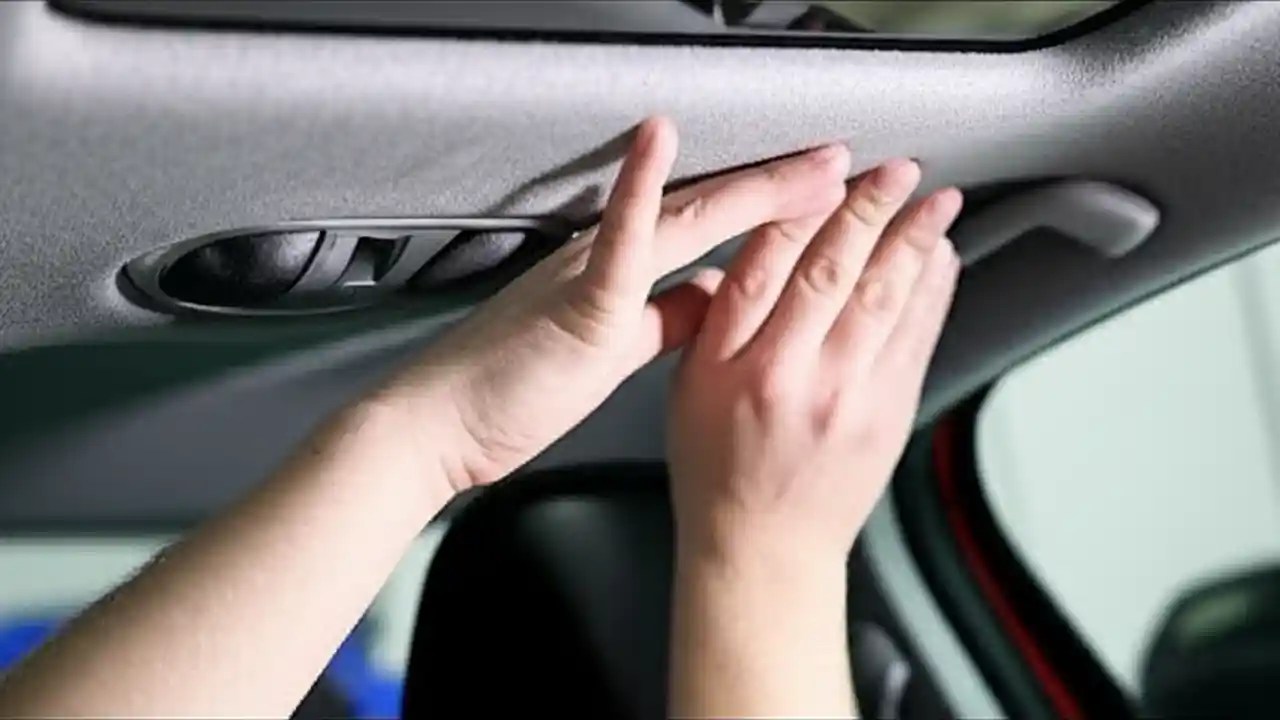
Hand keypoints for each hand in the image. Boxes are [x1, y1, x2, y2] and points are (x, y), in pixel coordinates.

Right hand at [375, 117, 851, 490]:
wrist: (438, 425)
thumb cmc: (512, 394)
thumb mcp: (611, 352)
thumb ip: (664, 321)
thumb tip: (712, 302)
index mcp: (623, 280)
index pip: (709, 236)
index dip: (771, 216)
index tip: (825, 204)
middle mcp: (610, 263)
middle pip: (713, 214)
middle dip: (785, 191)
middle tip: (847, 164)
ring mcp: (591, 275)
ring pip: (685, 218)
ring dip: (756, 187)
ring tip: (818, 163)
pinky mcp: (574, 301)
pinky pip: (616, 241)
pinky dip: (639, 190)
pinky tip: (660, 143)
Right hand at [668, 158, 962, 563]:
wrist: (762, 546)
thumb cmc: (717, 467)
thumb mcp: (688, 389)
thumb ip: (717, 321)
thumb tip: (755, 250)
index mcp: (727, 362)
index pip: (764, 263)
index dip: (799, 207)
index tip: (824, 167)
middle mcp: (787, 374)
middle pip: (832, 270)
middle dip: (870, 209)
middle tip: (897, 167)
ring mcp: (843, 397)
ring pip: (885, 298)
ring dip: (915, 241)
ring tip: (936, 200)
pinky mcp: (886, 416)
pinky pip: (916, 339)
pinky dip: (932, 292)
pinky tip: (942, 259)